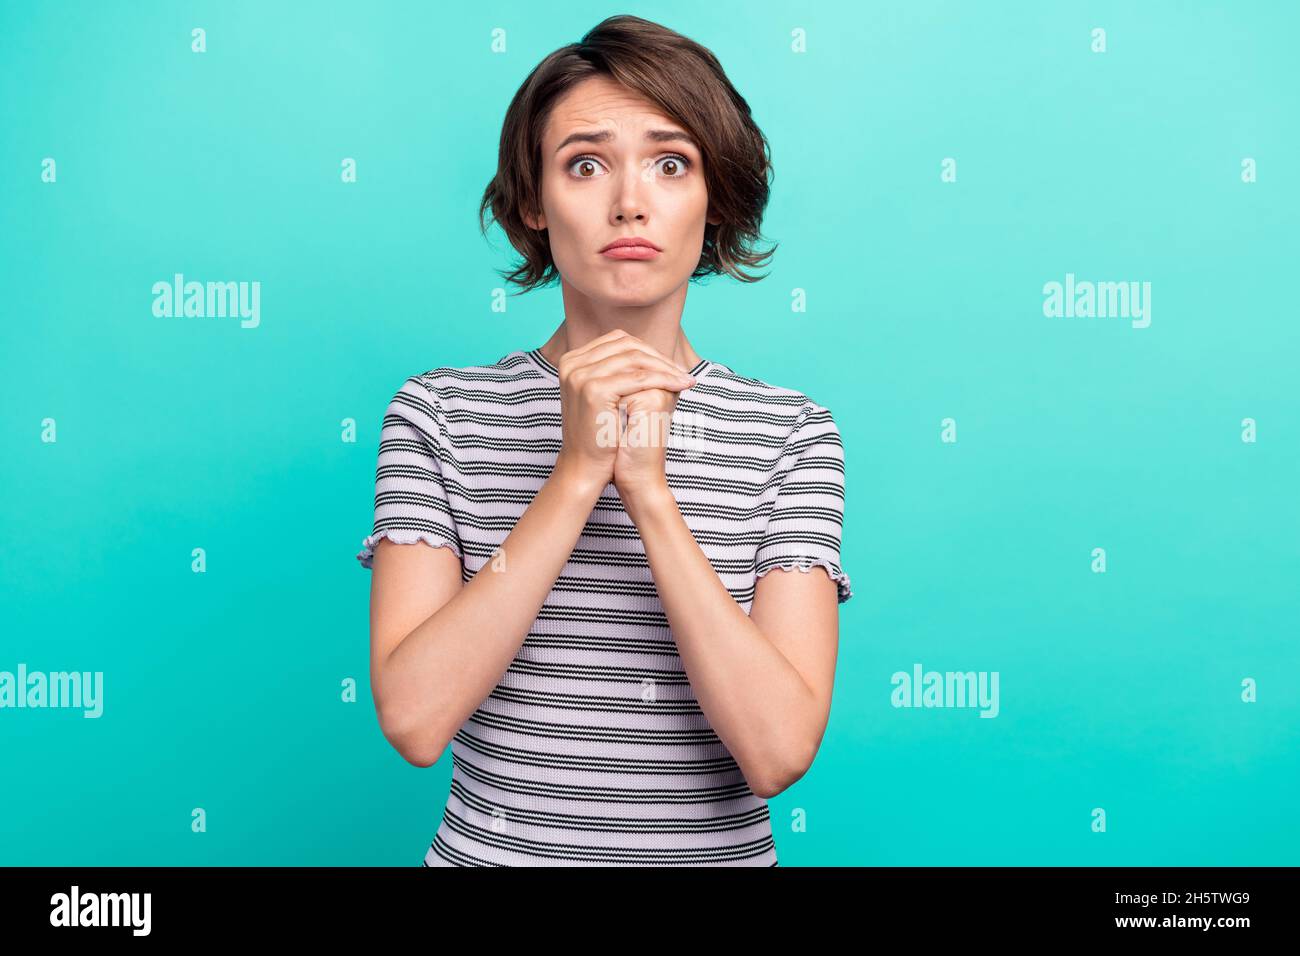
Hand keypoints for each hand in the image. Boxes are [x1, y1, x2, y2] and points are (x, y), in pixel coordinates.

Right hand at [552, 329, 695, 490]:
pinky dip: (663, 379)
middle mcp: (571, 362)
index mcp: (572, 360)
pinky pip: (637, 378)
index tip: (671, 365)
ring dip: (665, 368)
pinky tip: (679, 386)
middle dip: (658, 357)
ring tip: (685, 379)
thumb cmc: (601, 435)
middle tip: (683, 371)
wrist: (586, 468)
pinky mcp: (593, 389)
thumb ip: (621, 372)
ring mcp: (580, 374)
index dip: (648, 350)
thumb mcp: (608, 396)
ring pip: (634, 360)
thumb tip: (652, 352)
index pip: (618, 341)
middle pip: (626, 345)